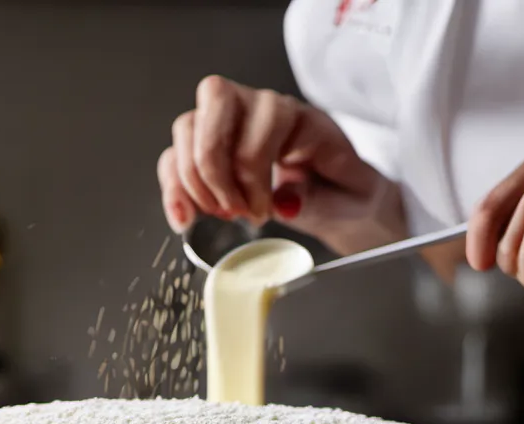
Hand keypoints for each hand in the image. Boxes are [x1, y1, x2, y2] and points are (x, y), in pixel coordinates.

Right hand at [157, 75, 405, 256]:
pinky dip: (173, 189)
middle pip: (214, 105)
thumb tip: (284, 198)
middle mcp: (259, 110)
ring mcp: (229, 126)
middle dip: (214, 168)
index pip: (262, 121)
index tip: (262, 213)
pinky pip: (175, 157)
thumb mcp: (350, 198)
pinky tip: (183, 217)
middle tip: (232, 210)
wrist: (340, 199)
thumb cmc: (345, 194)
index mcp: (299, 117)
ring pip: (187, 128)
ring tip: (217, 214)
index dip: (253, 173)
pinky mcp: (207, 150)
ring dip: (192, 181)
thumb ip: (321, 196)